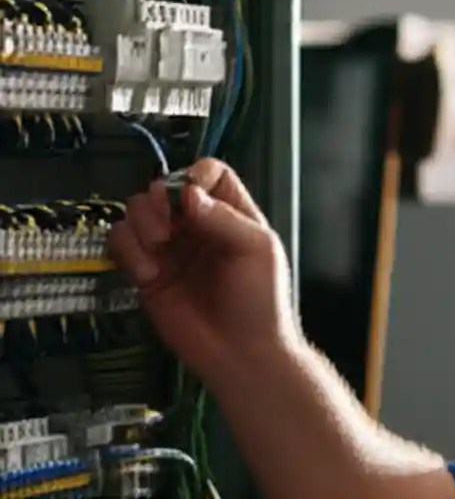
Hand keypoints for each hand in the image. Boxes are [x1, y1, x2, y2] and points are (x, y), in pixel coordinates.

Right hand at [107, 159, 299, 385]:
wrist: (241, 355)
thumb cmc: (260, 301)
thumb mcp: (256, 251)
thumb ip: (224, 217)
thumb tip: (187, 193)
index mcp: (232, 213)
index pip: (208, 173)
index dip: (194, 176)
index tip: (188, 198)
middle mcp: (198, 225)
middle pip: (163, 188)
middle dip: (157, 203)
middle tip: (167, 232)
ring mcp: (170, 248)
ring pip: (136, 212)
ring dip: (140, 226)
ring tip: (158, 254)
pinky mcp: (147, 273)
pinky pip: (120, 244)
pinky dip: (127, 252)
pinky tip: (149, 276)